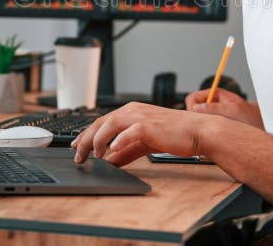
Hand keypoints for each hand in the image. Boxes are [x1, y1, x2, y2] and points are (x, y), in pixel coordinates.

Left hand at [70, 102, 220, 166]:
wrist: (196, 131)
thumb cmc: (174, 135)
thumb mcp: (144, 144)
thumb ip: (126, 152)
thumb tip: (110, 162)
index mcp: (131, 112)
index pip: (102, 122)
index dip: (87, 134)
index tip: (76, 146)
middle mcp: (133, 111)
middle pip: (101, 122)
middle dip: (86, 139)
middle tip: (77, 155)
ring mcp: (140, 116)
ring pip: (110, 124)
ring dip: (98, 140)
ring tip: (93, 155)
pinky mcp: (149, 125)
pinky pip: (129, 131)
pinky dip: (118, 140)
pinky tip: (111, 151)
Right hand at [185, 87, 263, 128]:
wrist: (259, 126)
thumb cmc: (250, 116)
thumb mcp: (231, 110)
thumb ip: (213, 108)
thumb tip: (195, 108)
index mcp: (213, 94)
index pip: (192, 99)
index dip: (192, 108)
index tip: (195, 117)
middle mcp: (211, 104)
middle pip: (192, 110)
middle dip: (197, 119)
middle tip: (205, 127)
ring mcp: (212, 115)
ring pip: (197, 121)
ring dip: (202, 127)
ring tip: (213, 132)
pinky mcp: (213, 125)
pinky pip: (203, 129)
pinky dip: (206, 133)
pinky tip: (214, 137)